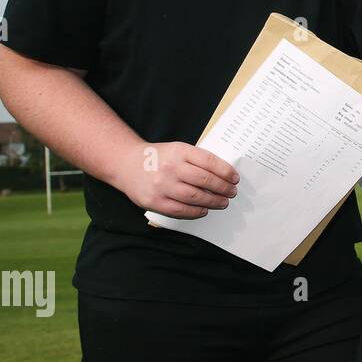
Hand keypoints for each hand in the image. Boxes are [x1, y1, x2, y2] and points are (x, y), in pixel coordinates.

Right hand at [119, 140, 238, 219]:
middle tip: (232, 192)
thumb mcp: (178, 149)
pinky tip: (204, 210)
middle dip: (223, 188)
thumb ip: (197, 159)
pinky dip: (196, 212)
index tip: (235, 178)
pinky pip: (180, 210)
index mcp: (180, 151)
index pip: (209, 162)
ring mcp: (162, 185)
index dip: (226, 171)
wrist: (126, 164)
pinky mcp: (154, 201)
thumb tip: (224, 174)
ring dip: (213, 201)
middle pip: (204, 180)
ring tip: (222, 202)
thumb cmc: (158, 158)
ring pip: (195, 197)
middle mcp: (171, 168)